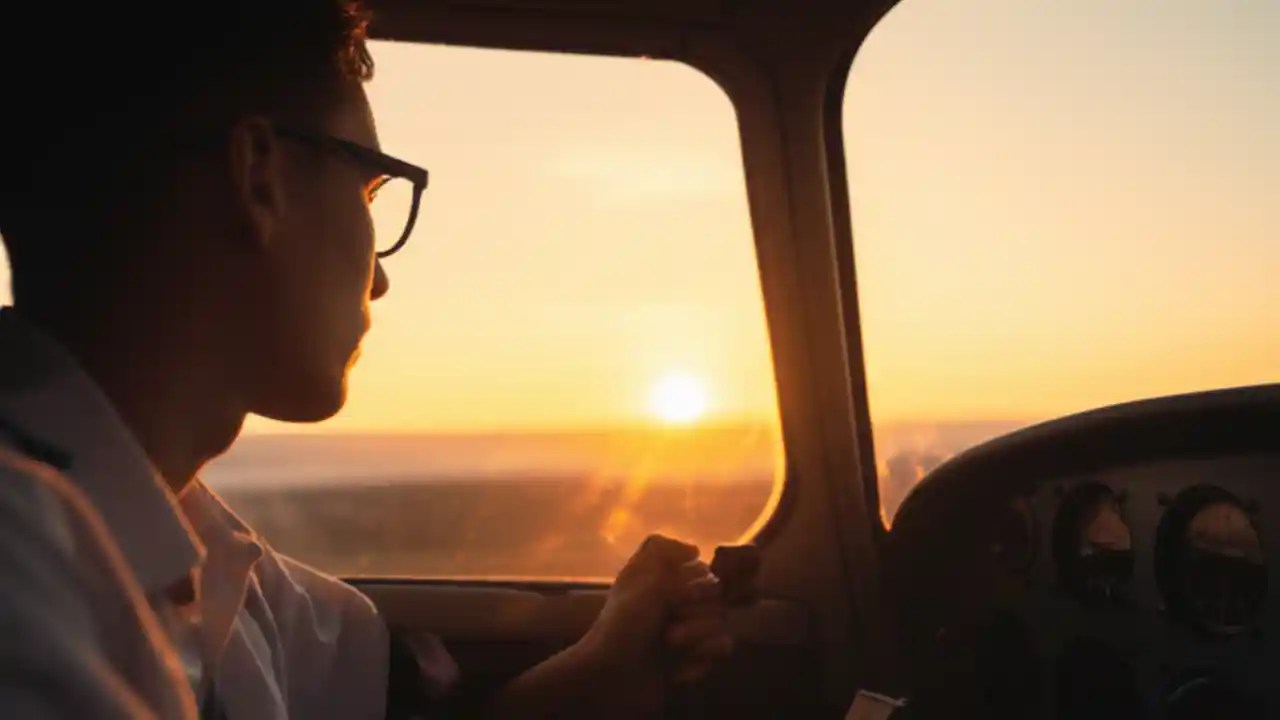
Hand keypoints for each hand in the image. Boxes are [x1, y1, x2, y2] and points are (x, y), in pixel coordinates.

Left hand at [578, 535, 734, 709]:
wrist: (610, 678)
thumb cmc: (622, 626)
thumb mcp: (638, 581)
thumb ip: (664, 554)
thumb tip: (695, 550)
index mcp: (663, 580)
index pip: (702, 569)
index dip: (696, 582)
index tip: (680, 594)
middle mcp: (677, 601)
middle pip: (716, 596)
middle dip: (697, 613)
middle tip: (670, 628)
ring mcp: (688, 630)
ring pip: (721, 622)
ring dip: (697, 635)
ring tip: (671, 646)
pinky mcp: (694, 657)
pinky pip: (720, 649)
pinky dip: (702, 660)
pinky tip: (680, 670)